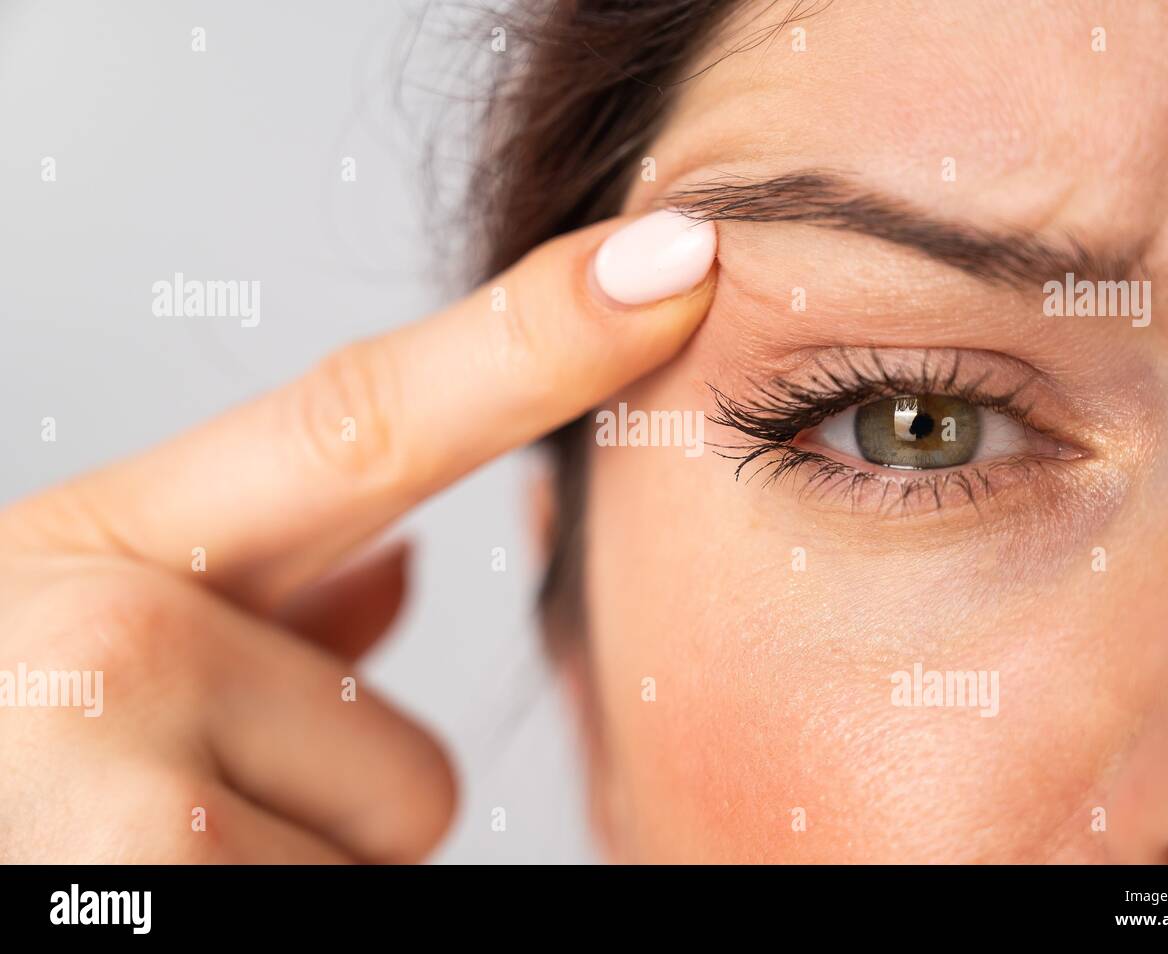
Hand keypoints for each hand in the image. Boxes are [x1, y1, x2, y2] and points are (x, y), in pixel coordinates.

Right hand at [0, 211, 715, 861]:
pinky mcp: (148, 899)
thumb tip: (400, 578)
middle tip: (168, 817)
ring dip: (294, 882)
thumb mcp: (85, 652)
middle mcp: (104, 643)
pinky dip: (277, 916)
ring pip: (383, 859)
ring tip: (147, 867)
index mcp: (104, 553)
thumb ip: (258, 604)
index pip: (367, 418)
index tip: (673, 258)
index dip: (537, 335)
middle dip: (330, 808)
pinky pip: (342, 915)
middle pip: (410, 760)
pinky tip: (150, 896)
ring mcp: (117, 791)